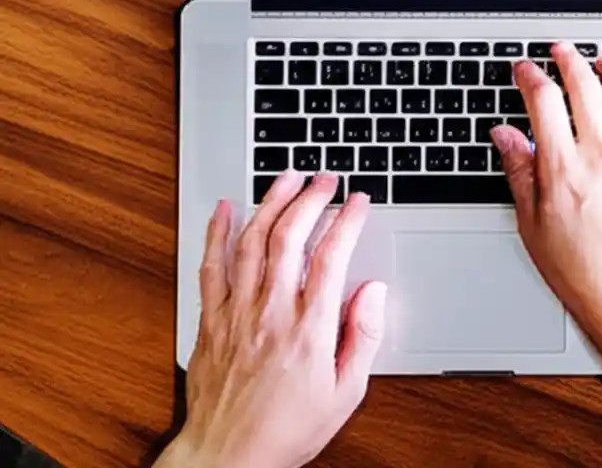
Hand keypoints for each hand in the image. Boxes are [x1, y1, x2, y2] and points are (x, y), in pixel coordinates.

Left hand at [157, 172, 386, 467]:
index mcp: (310, 329)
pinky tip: (225, 210)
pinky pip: (211, 267)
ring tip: (286, 179)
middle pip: (288, 237)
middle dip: (309, 199)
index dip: (346, 221)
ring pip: (251, 242)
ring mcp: (237, 314)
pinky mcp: (212, 321)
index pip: (331, 256)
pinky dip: (217, 234)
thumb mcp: (347, 392)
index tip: (357, 202)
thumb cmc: (288, 430)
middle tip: (324, 179)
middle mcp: (271, 313)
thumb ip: (363, 337)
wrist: (229, 457)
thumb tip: (373, 292)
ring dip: (269, 204)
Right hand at [490, 43, 601, 365]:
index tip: (524, 70)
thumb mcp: (532, 226)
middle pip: (583, 86)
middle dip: (567, 60)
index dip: (530, 77)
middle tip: (559, 51)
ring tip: (600, 59)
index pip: (542, 101)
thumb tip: (506, 136)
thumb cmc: (583, 272)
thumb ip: (520, 172)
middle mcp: (600, 154)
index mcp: (563, 167)